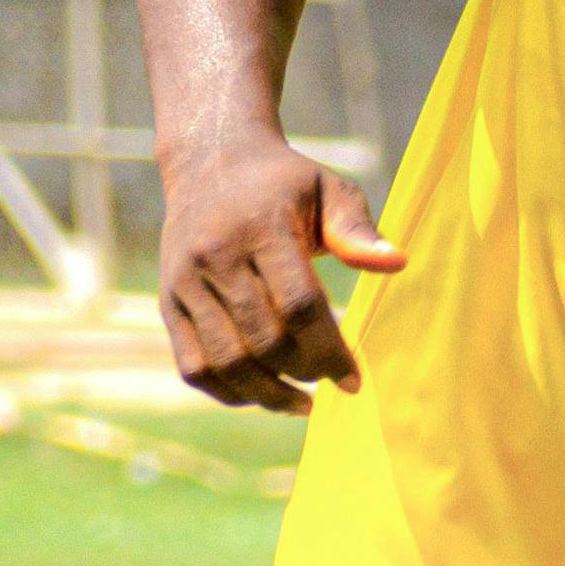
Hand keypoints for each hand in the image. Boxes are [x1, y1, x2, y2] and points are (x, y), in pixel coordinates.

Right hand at [158, 128, 401, 415]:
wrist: (209, 161)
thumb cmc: (283, 183)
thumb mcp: (327, 188)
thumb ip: (357, 229)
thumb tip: (396, 264)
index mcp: (260, 226)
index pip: (299, 304)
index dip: (329, 350)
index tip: (354, 379)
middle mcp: (215, 255)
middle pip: (263, 339)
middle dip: (304, 371)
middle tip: (330, 380)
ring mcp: (185, 282)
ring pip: (225, 361)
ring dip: (268, 394)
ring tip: (303, 403)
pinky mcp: (168, 303)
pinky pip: (194, 366)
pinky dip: (229, 391)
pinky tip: (263, 393)